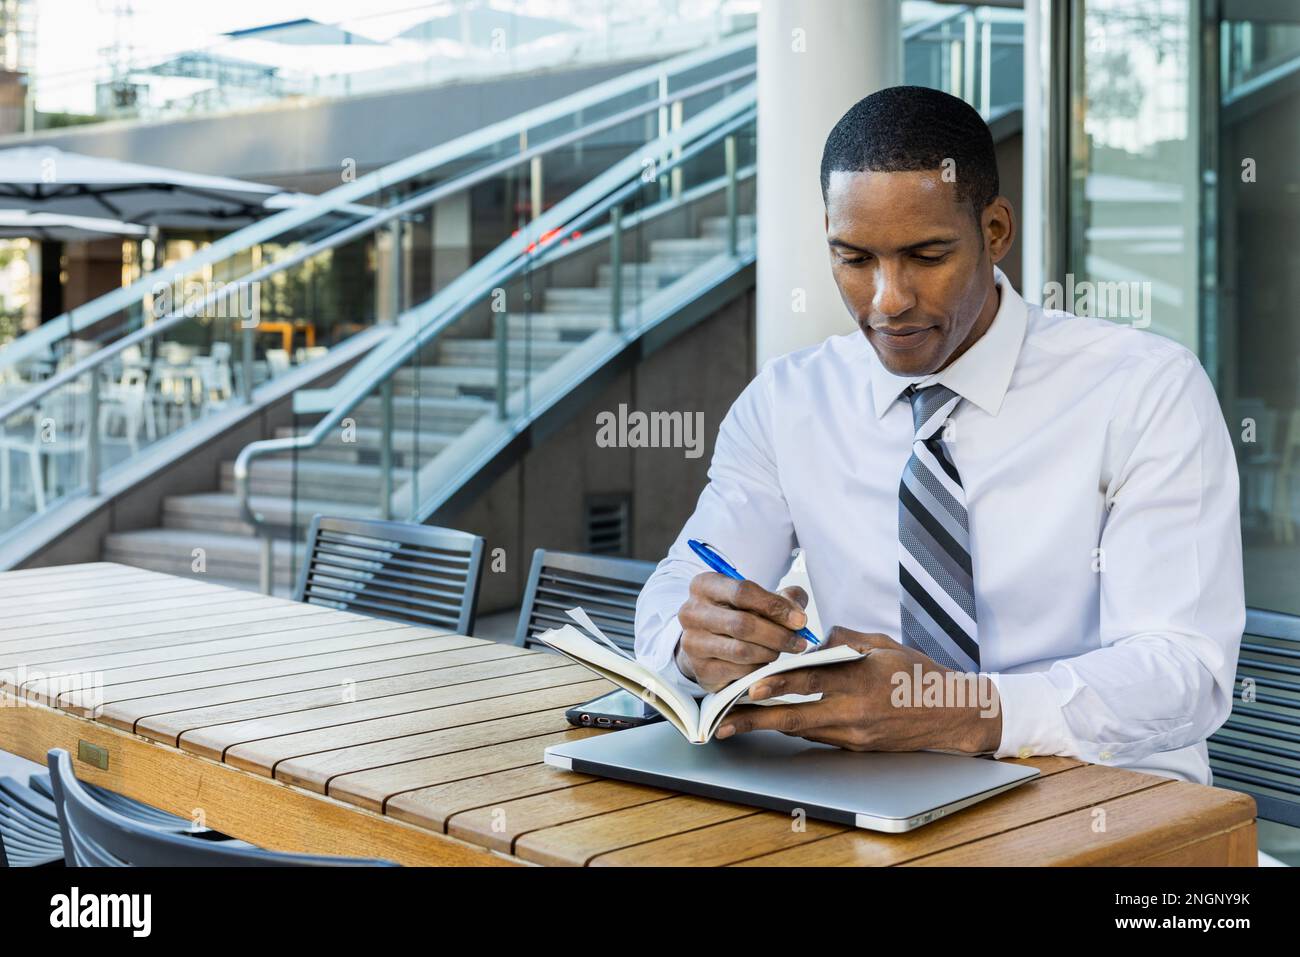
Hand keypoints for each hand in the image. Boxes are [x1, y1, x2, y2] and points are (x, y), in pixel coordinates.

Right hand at [674, 573, 809, 692]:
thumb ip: (785, 598)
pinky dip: (758, 668)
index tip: (800, 619)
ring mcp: (692, 642)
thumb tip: (797, 615)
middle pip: (742, 623)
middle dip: (778, 634)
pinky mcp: (700, 668)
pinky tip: (765, 662)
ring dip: (770, 652)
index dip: (775, 606)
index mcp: (705, 585)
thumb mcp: (760, 598)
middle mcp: (692, 612)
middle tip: (799, 642)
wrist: (710, 643)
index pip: (742, 592)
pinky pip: (738, 671)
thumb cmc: (738, 614)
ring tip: (782, 650)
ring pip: (741, 650)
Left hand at [714, 626, 1001, 753]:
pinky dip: (794, 728)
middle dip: (757, 719)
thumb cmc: (917, 672)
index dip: (778, 684)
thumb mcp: (882, 643)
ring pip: (801, 730)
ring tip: (738, 723)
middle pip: (795, 717)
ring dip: (769, 726)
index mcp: (860, 680)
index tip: (751, 686)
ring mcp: (854, 733)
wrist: (951, 713)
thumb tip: (812, 640)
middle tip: (726, 720)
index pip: (810, 681)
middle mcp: (854, 711)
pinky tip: (772, 724)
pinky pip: (818, 736)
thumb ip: (843, 640)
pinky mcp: (856, 746)